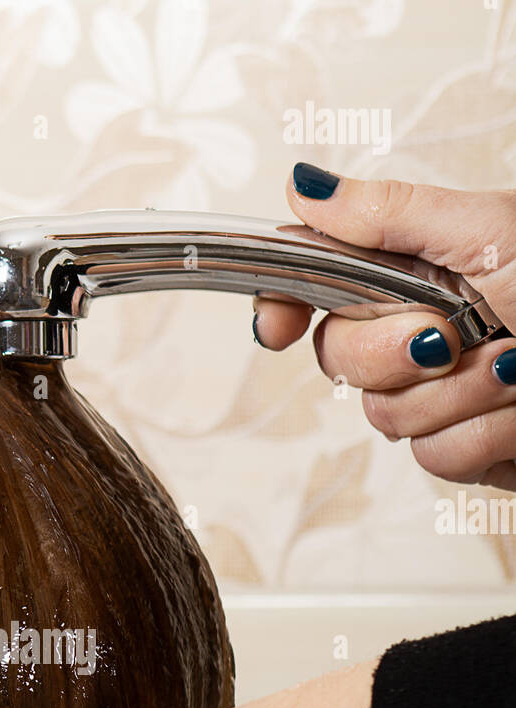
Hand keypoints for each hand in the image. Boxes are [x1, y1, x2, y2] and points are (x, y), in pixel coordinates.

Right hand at [253, 166, 515, 489]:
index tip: (277, 324)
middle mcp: (417, 332)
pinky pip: (436, 459)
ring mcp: (437, 396)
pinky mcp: (465, 450)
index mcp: (415, 270)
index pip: (314, 282)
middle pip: (339, 359)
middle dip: (398, 350)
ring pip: (387, 418)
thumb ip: (389, 215)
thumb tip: (307, 188)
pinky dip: (489, 436)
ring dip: (462, 395)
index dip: (283, 301)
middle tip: (456, 330)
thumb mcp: (488, 231)